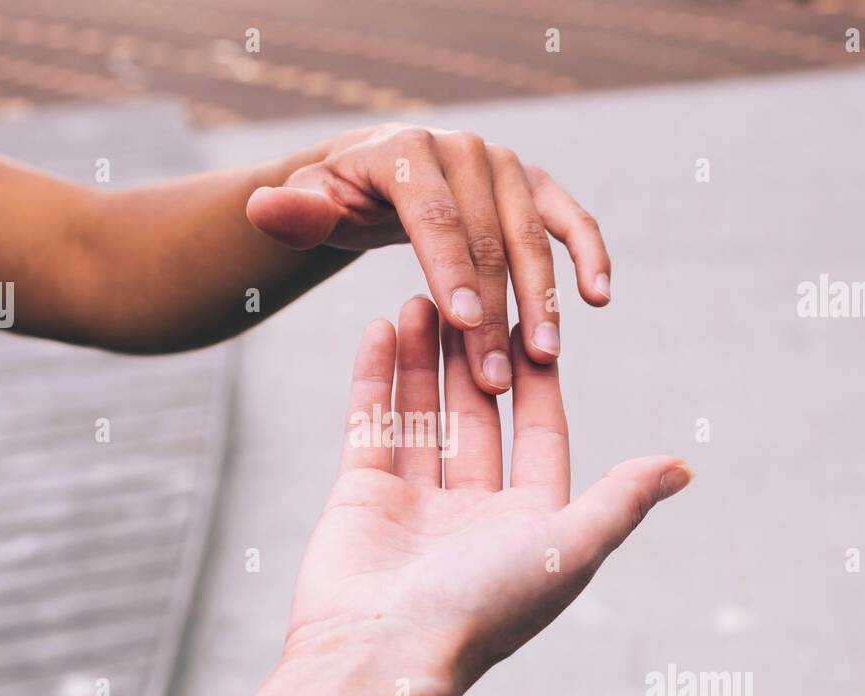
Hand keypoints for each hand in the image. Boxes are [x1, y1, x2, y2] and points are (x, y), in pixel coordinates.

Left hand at [246, 126, 611, 395]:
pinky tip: (599, 297)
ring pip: (531, 236)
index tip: (463, 324)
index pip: (434, 217)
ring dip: (543, 298)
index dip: (450, 269)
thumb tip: (265, 207)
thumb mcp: (308, 209)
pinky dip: (588, 253)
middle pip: (486, 238)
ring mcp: (504, 165)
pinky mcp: (532, 184)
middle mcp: (463, 149)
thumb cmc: (338, 200)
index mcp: (406, 151)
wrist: (377, 174)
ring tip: (545, 356)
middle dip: (494, 311)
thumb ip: (293, 214)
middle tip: (496, 377)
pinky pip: (569, 219)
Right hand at [285, 297, 692, 693]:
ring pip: (423, 414)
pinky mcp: (360, 498)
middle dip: (476, 356)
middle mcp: (472, 512)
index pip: (540, 434)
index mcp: (526, 524)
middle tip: (471, 294)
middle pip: (479, 415)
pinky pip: (370, 427)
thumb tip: (684, 467)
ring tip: (422, 297)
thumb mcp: (568, 549)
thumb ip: (622, 500)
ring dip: (424, 358)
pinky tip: (379, 328)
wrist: (380, 653)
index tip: (535, 322)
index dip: (540, 379)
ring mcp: (414, 503)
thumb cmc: (483, 607)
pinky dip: (375, 379)